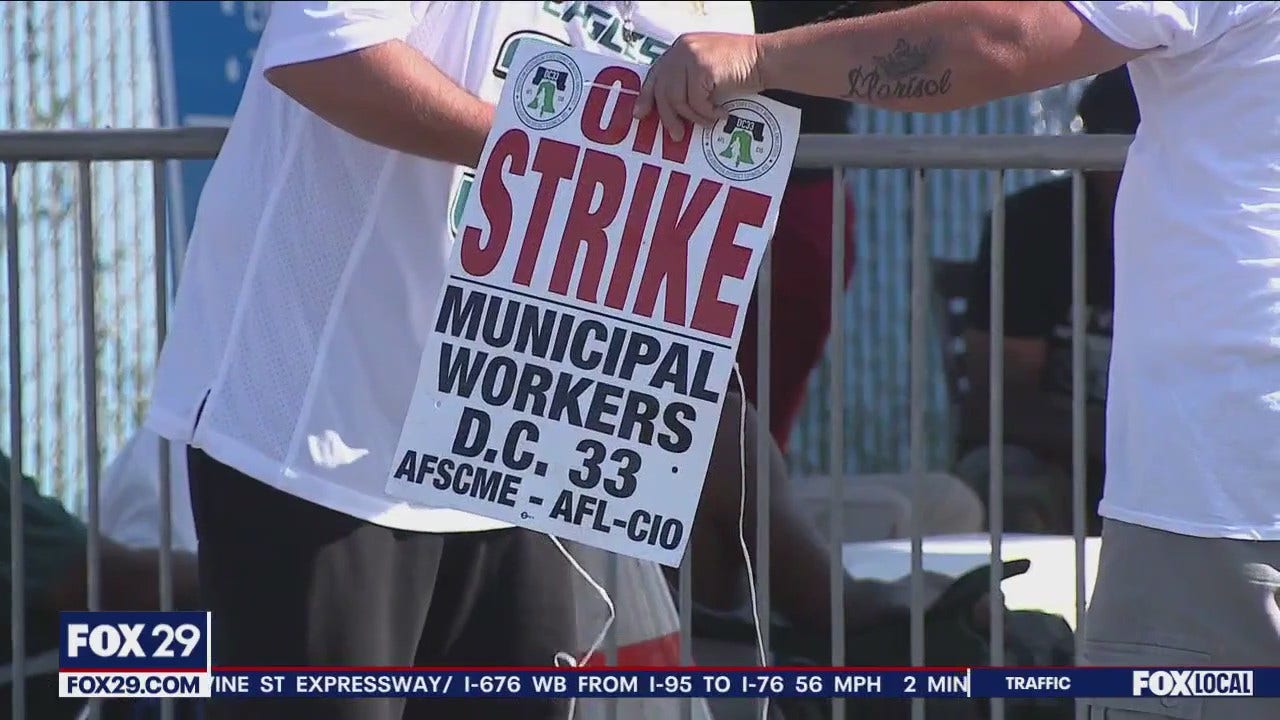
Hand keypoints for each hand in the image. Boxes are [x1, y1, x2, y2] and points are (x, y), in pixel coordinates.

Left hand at [634, 32, 765, 141]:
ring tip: (709, 121)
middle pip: (662, 89)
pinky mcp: (702, 68)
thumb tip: (669, 109)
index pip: (656, 74)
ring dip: (694, 117)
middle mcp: (681, 49)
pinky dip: (708, 114)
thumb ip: (687, 79)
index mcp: (680, 48)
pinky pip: (695, 102)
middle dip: (668, 116)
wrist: (766, 59)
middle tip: (676, 134)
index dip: (646, 95)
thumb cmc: (741, 69)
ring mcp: (690, 57)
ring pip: (677, 99)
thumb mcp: (708, 70)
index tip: (640, 114)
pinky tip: (722, 114)